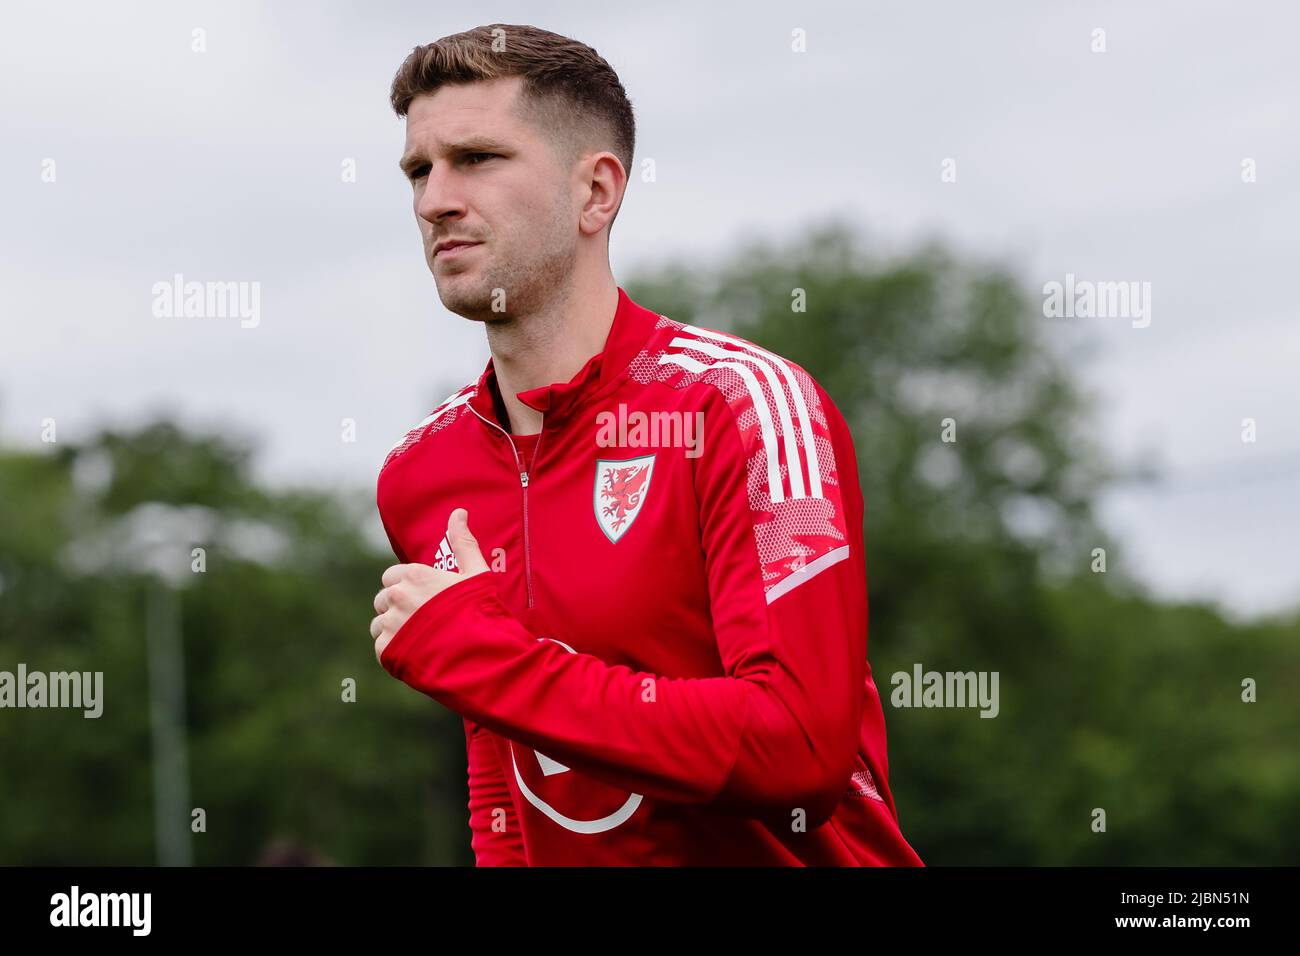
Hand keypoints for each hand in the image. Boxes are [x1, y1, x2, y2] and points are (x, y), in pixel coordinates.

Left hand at [370, 507, 488, 663]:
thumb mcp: (477, 573)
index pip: (391, 576)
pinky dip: (393, 649)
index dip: (405, 585)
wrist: (479, 653)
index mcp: (415, 576)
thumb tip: (458, 512)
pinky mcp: (387, 650)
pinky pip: (381, 646)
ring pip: (378, 623)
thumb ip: (464, 542)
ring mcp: (391, 624)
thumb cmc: (480, 611)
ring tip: (417, 637)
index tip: (421, 597)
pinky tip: (414, 651)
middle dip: (396, 606)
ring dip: (393, 628)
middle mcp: (398, 596)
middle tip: (421, 618)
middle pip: (383, 598)